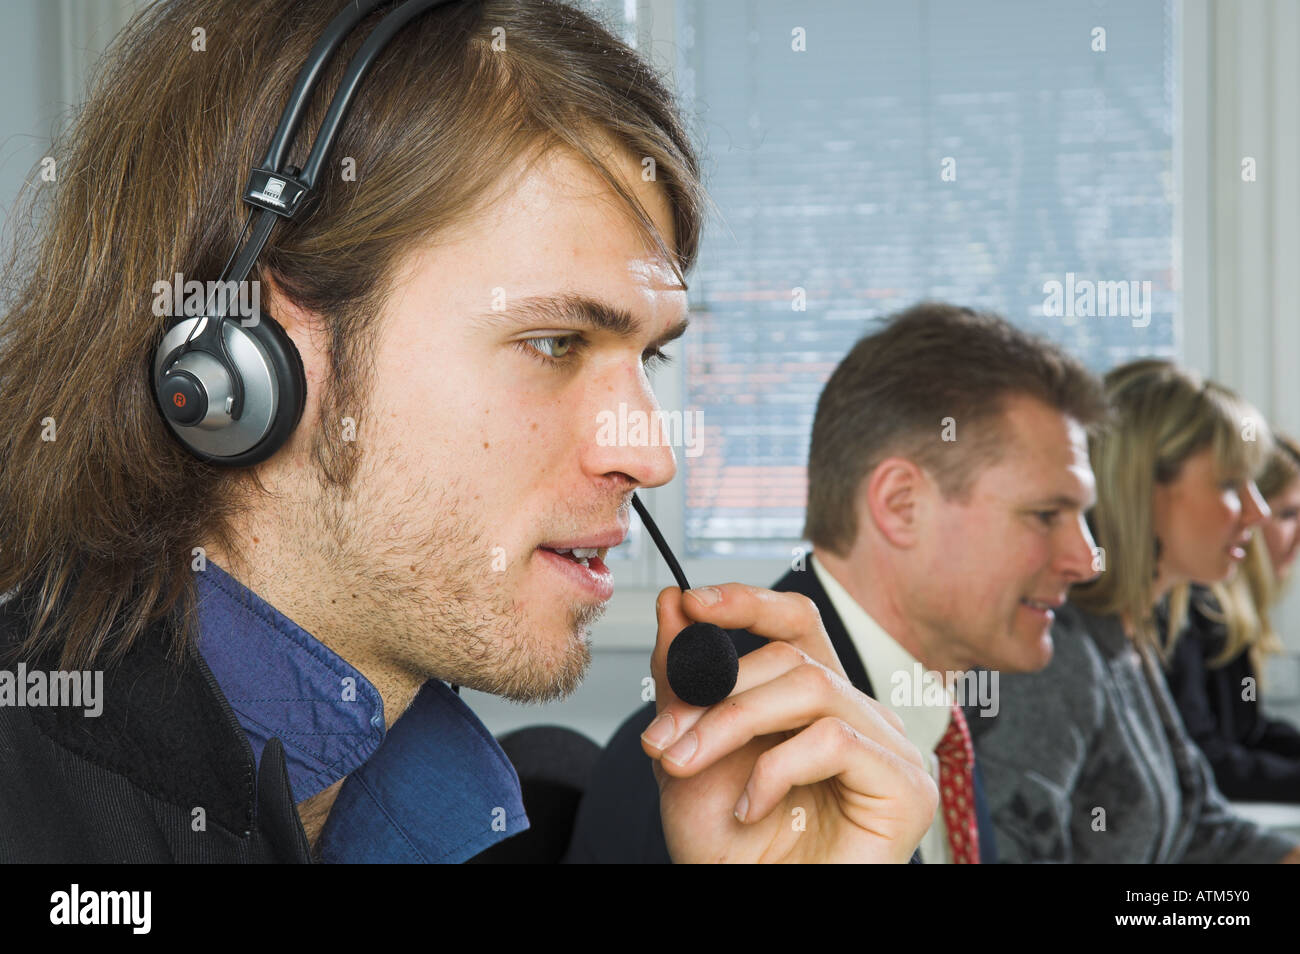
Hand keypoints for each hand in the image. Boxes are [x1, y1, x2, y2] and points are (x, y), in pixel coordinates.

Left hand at [642, 583, 936, 862]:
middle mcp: (857, 715)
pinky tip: (753, 805)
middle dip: (715, 691)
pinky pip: (835, 739)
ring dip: (733, 723)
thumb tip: (674, 605)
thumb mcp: (687, 752)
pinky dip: (777, 769)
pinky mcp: (906, 786)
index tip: (692, 603)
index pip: (796, 623)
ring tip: (688, 766)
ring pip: (812, 688)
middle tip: (663, 738)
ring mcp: (889, 747)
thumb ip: (683, 681)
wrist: (750, 906)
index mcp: (813, 700)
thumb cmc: (730, 849)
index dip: (749, 602)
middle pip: (792, 658)